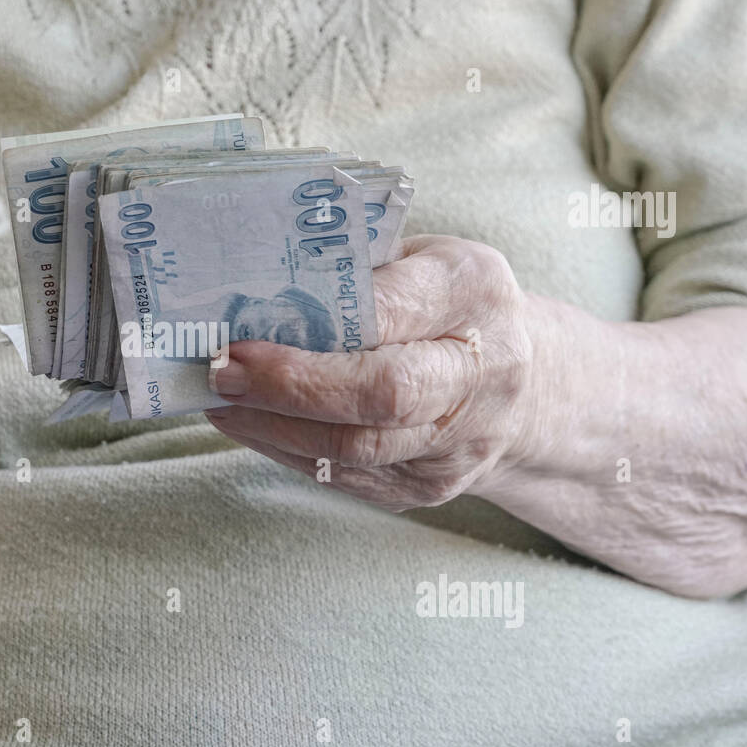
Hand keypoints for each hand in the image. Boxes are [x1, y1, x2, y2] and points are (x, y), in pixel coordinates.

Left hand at [205, 234, 534, 509]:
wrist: (526, 388)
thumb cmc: (447, 307)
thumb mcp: (420, 259)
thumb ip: (355, 268)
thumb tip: (249, 288)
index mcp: (475, 292)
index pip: (395, 310)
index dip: (317, 326)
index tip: (247, 330)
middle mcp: (483, 371)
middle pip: (384, 393)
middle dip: (290, 385)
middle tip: (223, 371)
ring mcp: (460, 439)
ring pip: (359, 447)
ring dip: (275, 426)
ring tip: (221, 400)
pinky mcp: (430, 486)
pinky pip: (348, 477)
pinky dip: (286, 451)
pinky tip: (249, 425)